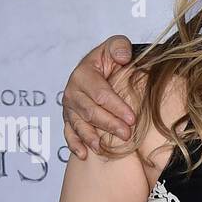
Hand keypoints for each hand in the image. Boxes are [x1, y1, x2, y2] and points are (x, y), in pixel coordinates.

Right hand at [63, 35, 136, 159]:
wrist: (98, 70)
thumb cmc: (109, 60)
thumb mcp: (115, 47)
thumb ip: (119, 46)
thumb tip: (123, 56)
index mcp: (83, 74)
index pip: (100, 93)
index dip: (116, 106)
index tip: (132, 118)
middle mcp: (73, 91)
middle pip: (90, 111)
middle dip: (108, 124)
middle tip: (126, 134)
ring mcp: (70, 107)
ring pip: (79, 124)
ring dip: (90, 137)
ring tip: (103, 148)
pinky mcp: (69, 119)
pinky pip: (69, 133)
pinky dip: (74, 144)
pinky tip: (84, 154)